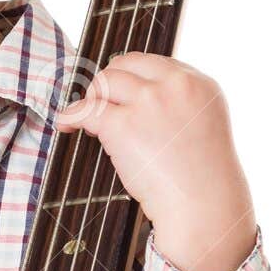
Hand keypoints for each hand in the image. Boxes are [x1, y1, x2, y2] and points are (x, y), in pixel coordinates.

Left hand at [54, 51, 256, 270]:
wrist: (204, 206)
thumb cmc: (202, 178)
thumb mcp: (202, 125)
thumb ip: (176, 105)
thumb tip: (134, 99)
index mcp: (198, 84)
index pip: (153, 63)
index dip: (132, 78)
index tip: (121, 94)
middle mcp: (175, 86)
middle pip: (125, 65)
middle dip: (108, 84)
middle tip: (102, 106)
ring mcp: (149, 102)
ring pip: (104, 82)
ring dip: (91, 99)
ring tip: (90, 121)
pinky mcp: (124, 125)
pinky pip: (86, 110)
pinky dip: (70, 115)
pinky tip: (66, 124)